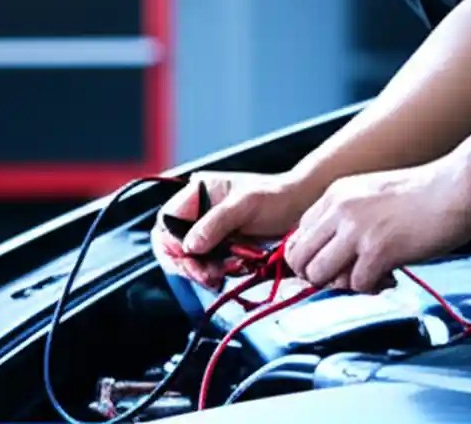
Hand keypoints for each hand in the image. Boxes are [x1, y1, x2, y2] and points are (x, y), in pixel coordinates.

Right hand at [152, 170, 325, 289]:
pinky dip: (213, 274)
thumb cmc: (277, 197)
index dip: (172, 242)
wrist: (303, 208)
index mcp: (197, 193)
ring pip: (189, 259)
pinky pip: (206, 266)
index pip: (167, 220)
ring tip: (218, 277)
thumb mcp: (245, 205)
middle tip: (206, 276)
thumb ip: (215, 223)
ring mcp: (209, 232)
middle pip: (173, 243)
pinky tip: (225, 275)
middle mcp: (198, 212)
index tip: (190, 257)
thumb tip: (190, 246)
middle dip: (187, 263)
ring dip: (201, 272)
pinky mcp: (221, 248)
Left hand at [283, 161, 470, 292]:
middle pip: (299, 258)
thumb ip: (347, 218)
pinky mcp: (379, 250)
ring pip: (319, 275)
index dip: (312, 258)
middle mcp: (339, 210)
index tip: (334, 265)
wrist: (457, 187)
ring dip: (342, 284)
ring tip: (369, 277)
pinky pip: (356, 285)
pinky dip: (372, 288)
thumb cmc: (423, 194)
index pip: (298, 236)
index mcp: (334, 195)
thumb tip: (334, 256)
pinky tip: (391, 277)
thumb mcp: (371, 194)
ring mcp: (356, 230)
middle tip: (346, 277)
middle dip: (319, 276)